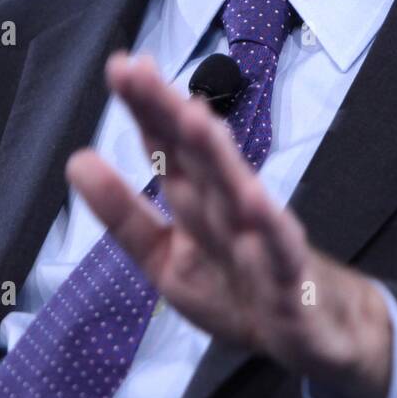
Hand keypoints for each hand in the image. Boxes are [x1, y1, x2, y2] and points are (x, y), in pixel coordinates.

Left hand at [65, 51, 392, 397]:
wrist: (320, 329)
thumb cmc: (238, 282)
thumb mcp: (166, 257)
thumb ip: (124, 214)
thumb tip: (76, 161)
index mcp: (197, 199)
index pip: (168, 146)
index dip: (144, 108)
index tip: (120, 68)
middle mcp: (229, 208)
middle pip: (198, 155)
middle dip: (169, 113)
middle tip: (141, 73)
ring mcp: (265, 242)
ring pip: (239, 194)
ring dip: (219, 157)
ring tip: (194, 120)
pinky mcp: (294, 284)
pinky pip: (281, 257)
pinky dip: (271, 235)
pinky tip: (256, 208)